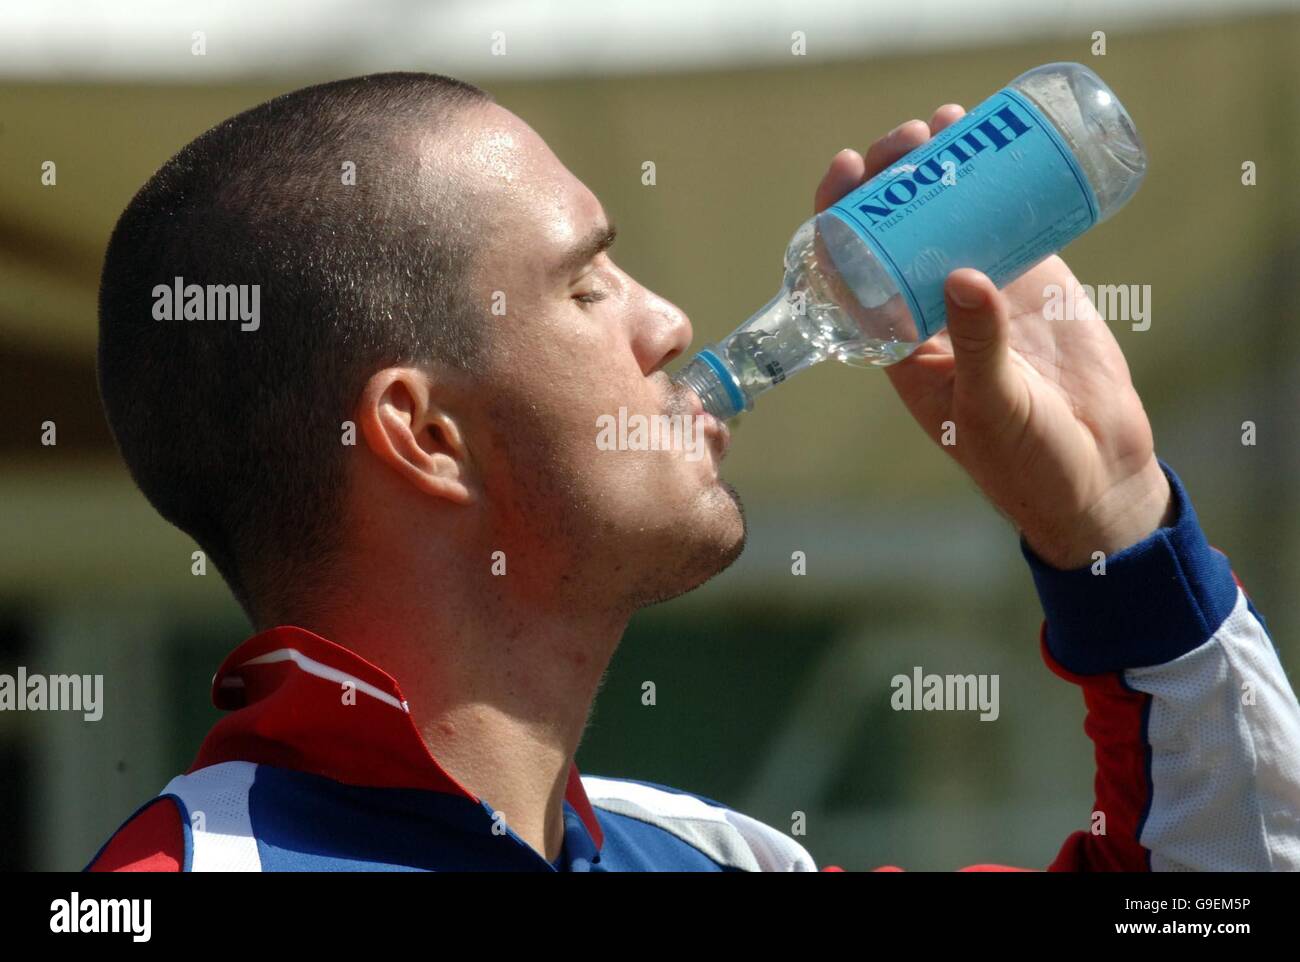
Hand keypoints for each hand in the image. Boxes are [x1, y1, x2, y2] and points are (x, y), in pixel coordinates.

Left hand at [815, 106, 1172, 569]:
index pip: (850, 269)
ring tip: (947, 121)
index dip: (839, 217)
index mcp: (897, 344)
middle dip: (893, 178)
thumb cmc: (1026, 461)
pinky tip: (999, 141)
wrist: (1097, 472)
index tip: (846, 169)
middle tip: (912, 137)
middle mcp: (929, 309)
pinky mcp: (1032, 280)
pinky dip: (999, 181)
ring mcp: (979, 290)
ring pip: (947, 215)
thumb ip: (979, 347)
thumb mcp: (992, 408)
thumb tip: (963, 276)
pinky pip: (1007, 219)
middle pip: (894, 229)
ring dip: (941, 168)